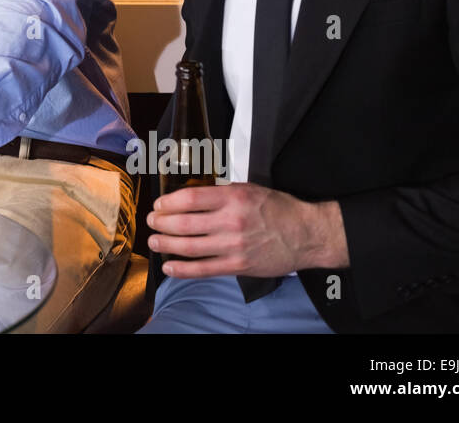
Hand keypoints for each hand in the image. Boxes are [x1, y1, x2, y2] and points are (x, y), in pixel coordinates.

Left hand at [146, 183, 348, 277]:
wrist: (307, 234)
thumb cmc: (279, 210)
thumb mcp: (249, 189)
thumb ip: (221, 193)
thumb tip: (192, 196)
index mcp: (233, 197)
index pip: (190, 198)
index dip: (168, 202)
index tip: (159, 204)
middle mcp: (231, 220)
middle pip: (184, 223)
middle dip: (161, 223)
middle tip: (152, 221)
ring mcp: (234, 245)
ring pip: (189, 246)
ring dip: (166, 244)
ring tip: (154, 241)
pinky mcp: (238, 265)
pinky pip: (204, 269)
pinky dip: (183, 269)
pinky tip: (169, 266)